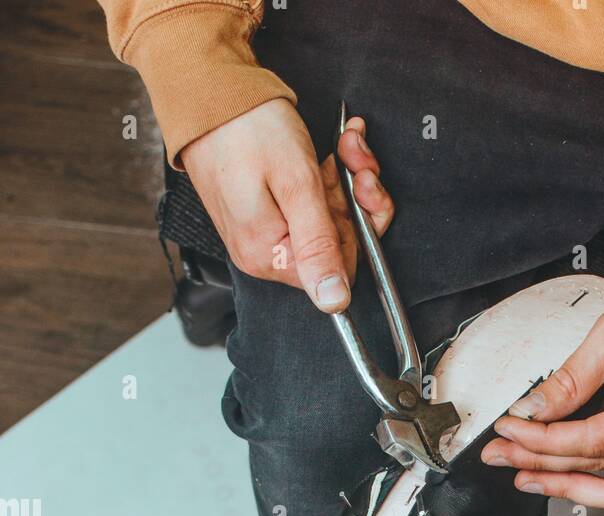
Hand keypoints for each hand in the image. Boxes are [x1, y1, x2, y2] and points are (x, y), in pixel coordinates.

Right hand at [180, 98, 393, 310]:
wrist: (206, 89)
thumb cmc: (248, 128)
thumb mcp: (296, 184)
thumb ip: (318, 245)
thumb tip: (334, 302)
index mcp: (270, 256)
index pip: (340, 267)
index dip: (360, 225)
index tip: (359, 182)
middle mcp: (264, 254)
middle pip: (334, 243)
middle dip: (353, 196)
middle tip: (352, 154)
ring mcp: (262, 234)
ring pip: (326, 220)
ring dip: (343, 180)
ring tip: (344, 143)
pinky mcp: (263, 214)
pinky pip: (308, 207)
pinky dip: (325, 177)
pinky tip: (330, 150)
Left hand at [480, 279, 603, 511]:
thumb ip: (572, 379)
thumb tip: (532, 411)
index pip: (594, 442)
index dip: (543, 441)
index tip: (508, 431)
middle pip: (599, 467)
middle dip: (543, 461)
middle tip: (501, 453)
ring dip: (567, 485)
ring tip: (525, 474)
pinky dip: (595, 485)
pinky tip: (561, 477)